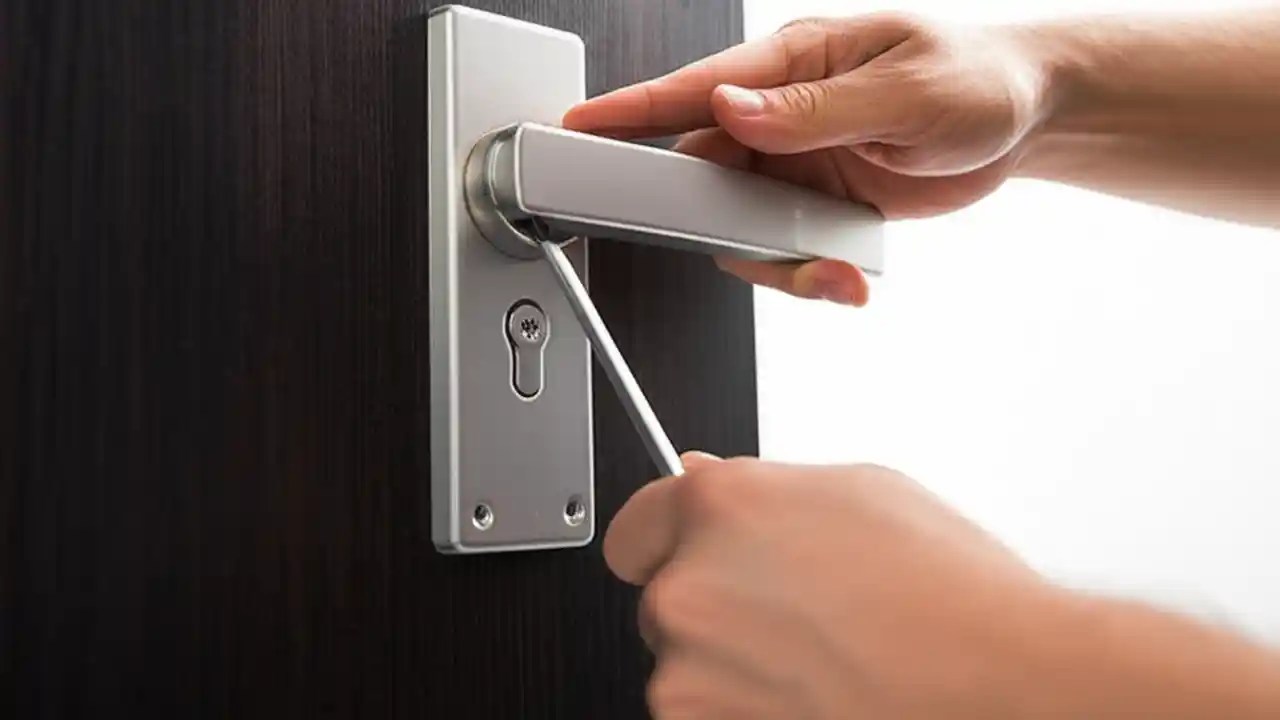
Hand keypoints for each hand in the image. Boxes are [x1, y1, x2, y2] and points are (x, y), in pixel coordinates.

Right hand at [564, 13, 1050, 304]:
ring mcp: (795, 163)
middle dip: (715, 223)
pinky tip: (849, 275)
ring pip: (738, 226)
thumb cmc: (977, 78)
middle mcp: (782, 114)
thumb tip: (732, 110)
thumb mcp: (906, 90)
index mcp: (793, 63)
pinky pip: (781, 250)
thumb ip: (814, 108)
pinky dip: (807, 275)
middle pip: (704, 175)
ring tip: (834, 273)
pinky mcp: (815, 204)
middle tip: (756, 245)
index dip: (630, 111)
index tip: (579, 128)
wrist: (1027, 119)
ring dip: (777, 263)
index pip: (695, 89)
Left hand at [605, 453, 1067, 718]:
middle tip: (794, 612)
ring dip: (729, 665)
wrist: (1004, 685)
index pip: (637, 525)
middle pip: (665, 597)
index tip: (688, 554)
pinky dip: (745, 709)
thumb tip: (701, 477)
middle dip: (714, 602)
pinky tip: (813, 693)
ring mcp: (691, 674)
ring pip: (685, 666)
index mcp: (718, 507)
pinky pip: (705, 715)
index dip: (669, 540)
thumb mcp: (859, 491)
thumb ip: (757, 487)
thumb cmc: (951, 592)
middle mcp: (688, 587)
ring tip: (819, 657)